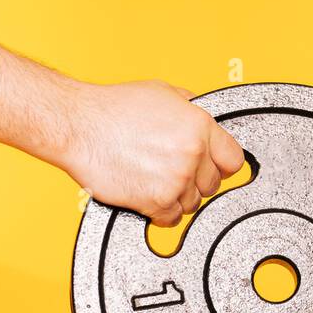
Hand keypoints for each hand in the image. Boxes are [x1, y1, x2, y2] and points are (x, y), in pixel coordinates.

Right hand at [63, 80, 245, 226]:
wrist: (78, 126)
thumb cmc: (112, 108)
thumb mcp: (162, 92)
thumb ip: (191, 108)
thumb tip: (203, 117)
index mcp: (199, 126)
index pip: (234, 160)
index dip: (220, 165)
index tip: (211, 168)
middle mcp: (192, 153)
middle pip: (212, 185)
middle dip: (195, 181)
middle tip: (171, 171)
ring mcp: (176, 180)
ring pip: (192, 204)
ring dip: (176, 197)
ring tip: (152, 179)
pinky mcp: (156, 201)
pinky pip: (172, 219)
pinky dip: (160, 213)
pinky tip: (146, 194)